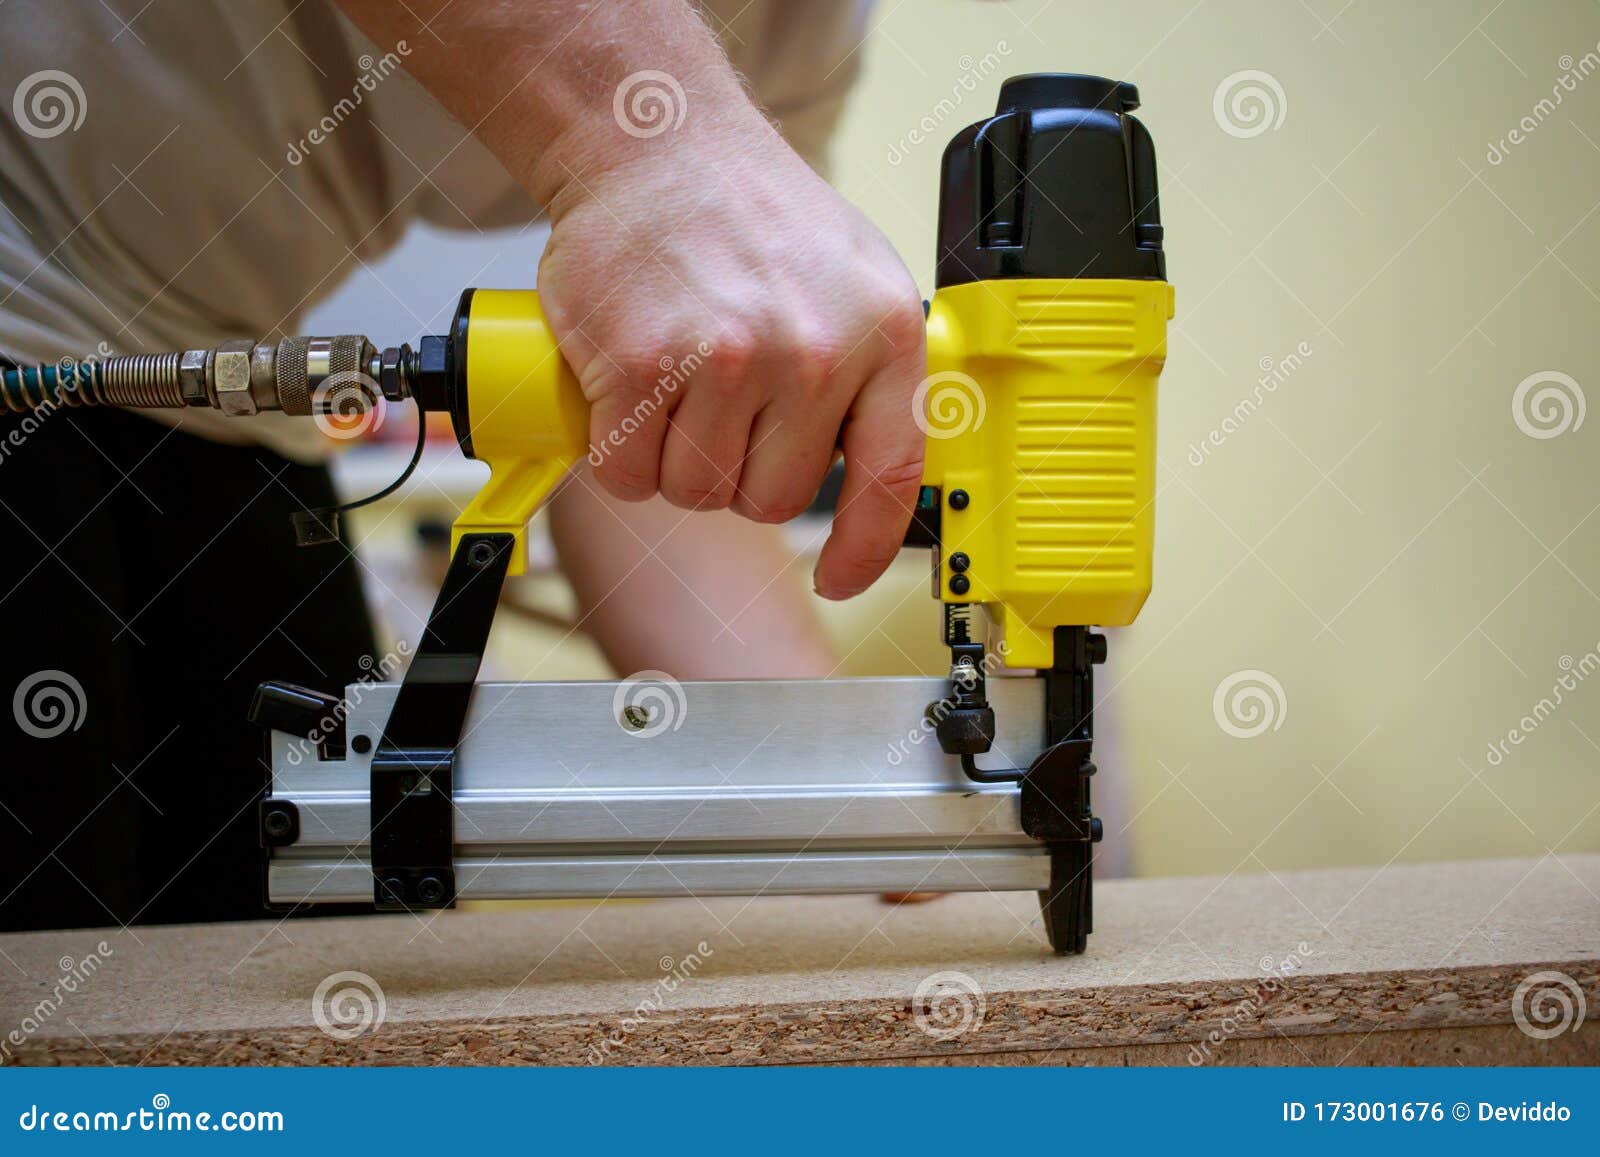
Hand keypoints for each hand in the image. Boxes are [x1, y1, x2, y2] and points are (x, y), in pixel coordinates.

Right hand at [536, 116, 926, 599]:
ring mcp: (726, 359)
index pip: (889, 480)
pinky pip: (629, 470)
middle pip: (771, 500)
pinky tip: (626, 391)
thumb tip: (880, 466)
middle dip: (737, 474)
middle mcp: (813, 352)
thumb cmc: (749, 213)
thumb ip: (875, 370)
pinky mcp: (642, 364)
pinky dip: (616, 449)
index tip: (839, 577)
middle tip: (718, 410)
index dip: (864, 549)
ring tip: (673, 387)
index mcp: (881, 334)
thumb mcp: (855, 278)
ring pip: (695, 492)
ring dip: (673, 462)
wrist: (656, 144)